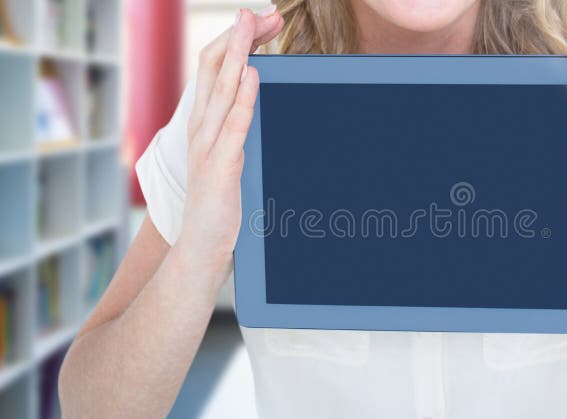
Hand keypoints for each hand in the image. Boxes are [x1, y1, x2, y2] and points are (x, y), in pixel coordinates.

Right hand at [176, 8, 283, 280]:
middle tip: (261, 11)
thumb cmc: (218, 203)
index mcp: (202, 125)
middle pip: (215, 71)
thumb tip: (256, 104)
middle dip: (238, 37)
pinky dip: (242, 99)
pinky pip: (233, 127)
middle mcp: (200, 130)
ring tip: (251, 25)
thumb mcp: (226, 159)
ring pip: (221, 91)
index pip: (214, 71)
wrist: (201, 247)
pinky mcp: (220, 168)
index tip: (260, 22)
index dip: (235, 43)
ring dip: (238, 55)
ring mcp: (207, 147)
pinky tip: (253, 75)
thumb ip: (237, 131)